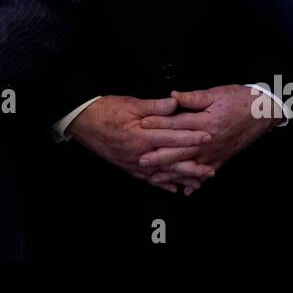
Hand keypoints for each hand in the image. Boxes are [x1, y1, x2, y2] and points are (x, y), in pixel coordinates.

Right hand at [67, 96, 212, 194]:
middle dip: (192, 167)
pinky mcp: (127, 167)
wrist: (83, 121)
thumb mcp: (131, 104)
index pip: (172, 137)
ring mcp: (133, 163)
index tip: (208, 137)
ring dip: (180, 178)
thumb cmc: (106, 110)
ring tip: (198, 182)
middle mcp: (139, 153)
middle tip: (210, 170)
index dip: (192, 137)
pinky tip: (173, 189)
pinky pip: (148, 179)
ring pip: (161, 174)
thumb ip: (154, 106)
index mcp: (141, 135)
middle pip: (171, 162)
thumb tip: (174, 104)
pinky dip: (161, 184)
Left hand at [138, 86, 277, 193]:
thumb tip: (172, 96)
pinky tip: (186, 191)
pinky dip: (196, 183)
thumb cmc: (240, 100)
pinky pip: (206, 173)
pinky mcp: (222, 159)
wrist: (264, 112)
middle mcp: (209, 141)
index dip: (158, 124)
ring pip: (190, 165)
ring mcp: (216, 153)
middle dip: (159, 156)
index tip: (142, 125)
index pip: (177, 124)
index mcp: (207, 122)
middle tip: (141, 160)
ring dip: (172, 173)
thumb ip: (193, 97)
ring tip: (155, 178)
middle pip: (180, 150)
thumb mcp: (216, 93)